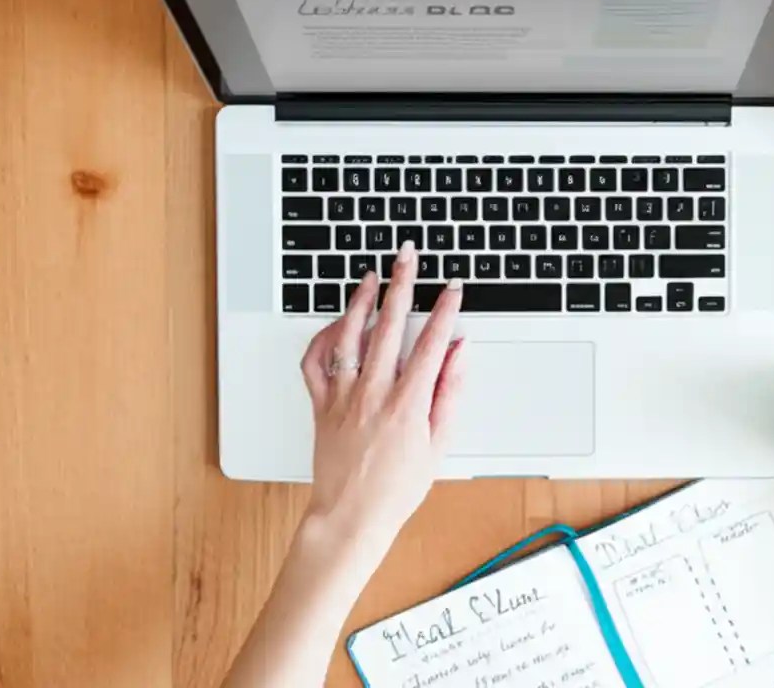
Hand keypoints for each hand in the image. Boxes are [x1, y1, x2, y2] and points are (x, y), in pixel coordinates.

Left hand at [298, 240, 464, 569]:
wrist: (351, 517)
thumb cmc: (398, 489)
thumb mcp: (439, 444)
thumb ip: (450, 393)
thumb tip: (458, 354)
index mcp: (408, 405)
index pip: (431, 344)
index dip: (444, 311)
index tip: (453, 288)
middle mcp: (373, 394)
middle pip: (389, 327)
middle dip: (401, 285)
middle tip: (407, 257)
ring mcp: (343, 398)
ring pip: (348, 337)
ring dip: (360, 302)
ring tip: (371, 277)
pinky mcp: (320, 406)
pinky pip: (315, 363)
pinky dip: (323, 338)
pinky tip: (336, 323)